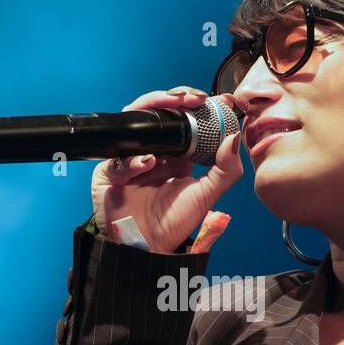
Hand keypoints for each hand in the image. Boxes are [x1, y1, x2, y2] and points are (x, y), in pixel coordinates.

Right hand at [90, 86, 243, 253]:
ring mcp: (129, 159)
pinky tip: (148, 163)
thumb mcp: (207, 194)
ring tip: (172, 111)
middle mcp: (152, 152)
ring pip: (134, 124)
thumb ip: (226, 170)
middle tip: (193, 97)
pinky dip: (134, 160)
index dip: (195, 106)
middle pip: (156, 114)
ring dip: (152, 113)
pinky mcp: (108, 173)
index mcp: (175, 154)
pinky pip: (118, 159)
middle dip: (173, 99)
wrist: (147, 247)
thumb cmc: (174, 223)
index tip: (214, 98)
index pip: (182, 120)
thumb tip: (235, 137)